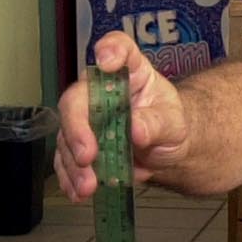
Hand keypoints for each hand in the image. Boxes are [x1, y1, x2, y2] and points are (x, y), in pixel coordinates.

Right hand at [53, 31, 189, 201]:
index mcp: (130, 72)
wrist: (166, 149)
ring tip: (88, 186)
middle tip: (88, 154)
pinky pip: (67, 160)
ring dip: (73, 163)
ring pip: (67, 135)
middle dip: (77, 128)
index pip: (118, 49)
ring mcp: (86, 118)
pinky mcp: (79, 145)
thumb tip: (136, 129)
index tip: (108, 60)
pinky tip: (78, 192)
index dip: (111, 50)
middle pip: (77, 99)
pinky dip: (70, 178)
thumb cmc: (169, 124)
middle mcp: (100, 90)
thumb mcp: (174, 124)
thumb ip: (157, 124)